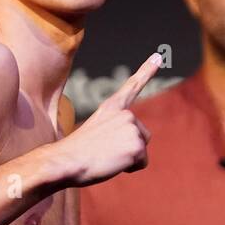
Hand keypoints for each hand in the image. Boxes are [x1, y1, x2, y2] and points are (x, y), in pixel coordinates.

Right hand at [56, 52, 160, 185]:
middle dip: (129, 148)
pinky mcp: (137, 145)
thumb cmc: (76, 152)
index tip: (158, 56)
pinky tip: (112, 163)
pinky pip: (142, 163)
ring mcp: (132, 127)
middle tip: (104, 151)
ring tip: (106, 156)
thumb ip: (114, 131)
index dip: (147, 71)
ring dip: (128, 159)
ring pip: (141, 150)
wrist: (66, 161)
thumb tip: (128, 145)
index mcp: (111, 107)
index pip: (132, 86)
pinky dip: (130, 168)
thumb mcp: (96, 133)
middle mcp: (125, 113)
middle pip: (142, 135)